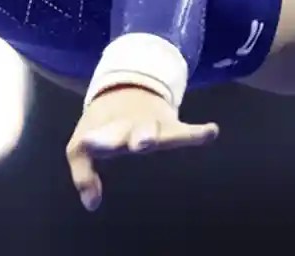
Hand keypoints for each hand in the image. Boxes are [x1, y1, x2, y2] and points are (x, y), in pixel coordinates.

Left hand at [64, 85, 218, 210]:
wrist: (125, 90)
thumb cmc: (103, 127)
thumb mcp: (82, 146)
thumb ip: (83, 175)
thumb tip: (91, 204)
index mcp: (105, 133)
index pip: (98, 137)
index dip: (95, 141)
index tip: (90, 142)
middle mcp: (129, 129)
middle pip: (135, 133)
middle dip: (140, 138)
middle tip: (142, 144)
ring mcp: (151, 126)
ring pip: (158, 131)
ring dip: (161, 135)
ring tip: (163, 139)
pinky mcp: (171, 126)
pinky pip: (185, 131)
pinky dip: (198, 133)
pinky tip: (211, 131)